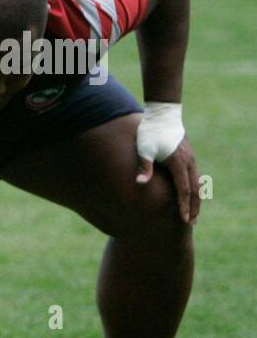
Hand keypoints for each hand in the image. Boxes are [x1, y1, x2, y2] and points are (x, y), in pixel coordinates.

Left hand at [136, 102, 197, 223]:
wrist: (162, 114)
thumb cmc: (150, 132)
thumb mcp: (144, 149)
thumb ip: (144, 166)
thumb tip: (140, 183)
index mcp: (179, 163)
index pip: (184, 190)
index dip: (184, 206)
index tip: (184, 219)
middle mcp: (189, 162)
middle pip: (195, 190)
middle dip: (194, 207)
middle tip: (190, 223)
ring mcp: (190, 159)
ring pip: (197, 183)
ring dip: (196, 199)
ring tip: (192, 213)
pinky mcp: (188, 156)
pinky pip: (194, 176)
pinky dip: (194, 189)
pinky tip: (189, 196)